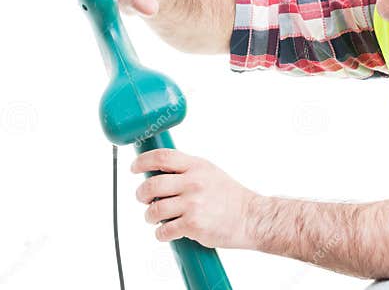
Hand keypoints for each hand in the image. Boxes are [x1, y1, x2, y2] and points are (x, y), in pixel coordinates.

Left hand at [132, 148, 258, 248]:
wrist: (250, 217)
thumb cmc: (230, 197)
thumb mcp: (210, 173)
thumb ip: (187, 170)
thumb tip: (158, 173)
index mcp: (197, 166)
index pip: (162, 157)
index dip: (142, 161)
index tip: (134, 167)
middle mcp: (194, 182)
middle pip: (152, 185)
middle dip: (141, 194)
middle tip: (144, 199)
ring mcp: (193, 204)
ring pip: (153, 211)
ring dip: (150, 216)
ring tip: (157, 218)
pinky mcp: (193, 225)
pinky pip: (163, 231)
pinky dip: (161, 234)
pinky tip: (168, 231)